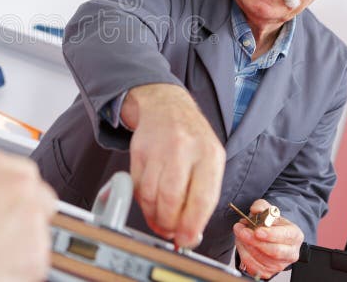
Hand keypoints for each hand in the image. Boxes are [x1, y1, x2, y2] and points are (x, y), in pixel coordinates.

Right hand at [0, 151, 56, 281]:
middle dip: (26, 217)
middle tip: (2, 233)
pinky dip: (18, 270)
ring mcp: (32, 221)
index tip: (7, 209)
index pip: (25, 175)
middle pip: (41, 201)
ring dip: (21, 245)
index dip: (15, 197)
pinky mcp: (35, 256)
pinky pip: (34, 264)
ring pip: (39, 235)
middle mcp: (21, 186)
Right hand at [121, 83, 225, 247]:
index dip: (192, 225)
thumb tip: (191, 233)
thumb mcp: (210, 160)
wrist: (168, 107)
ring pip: (150, 195)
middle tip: (170, 232)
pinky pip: (136, 186)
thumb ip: (204, 195)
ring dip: (153, 216)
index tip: (187, 240)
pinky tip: (150, 202)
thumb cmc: (192, 139)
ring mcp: (158, 148)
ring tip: (160, 219)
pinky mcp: (138, 150)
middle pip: (171, 199)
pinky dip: (142, 201)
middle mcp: (184, 149)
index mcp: (209, 154)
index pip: (202, 198)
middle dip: (169, 224)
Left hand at [234, 199, 303, 279]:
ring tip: (240, 234)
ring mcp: (281, 264)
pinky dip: (245, 255)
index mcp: (295, 235)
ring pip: (262, 259)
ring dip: (247, 246)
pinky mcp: (269, 272)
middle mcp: (291, 252)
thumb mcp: (267, 210)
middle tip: (242, 231)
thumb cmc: (270, 224)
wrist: (268, 235)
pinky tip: (242, 244)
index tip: (257, 231)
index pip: (286, 236)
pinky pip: (255, 267)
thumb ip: (261, 206)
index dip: (271, 235)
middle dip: (255, 241)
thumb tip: (256, 210)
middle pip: (275, 251)